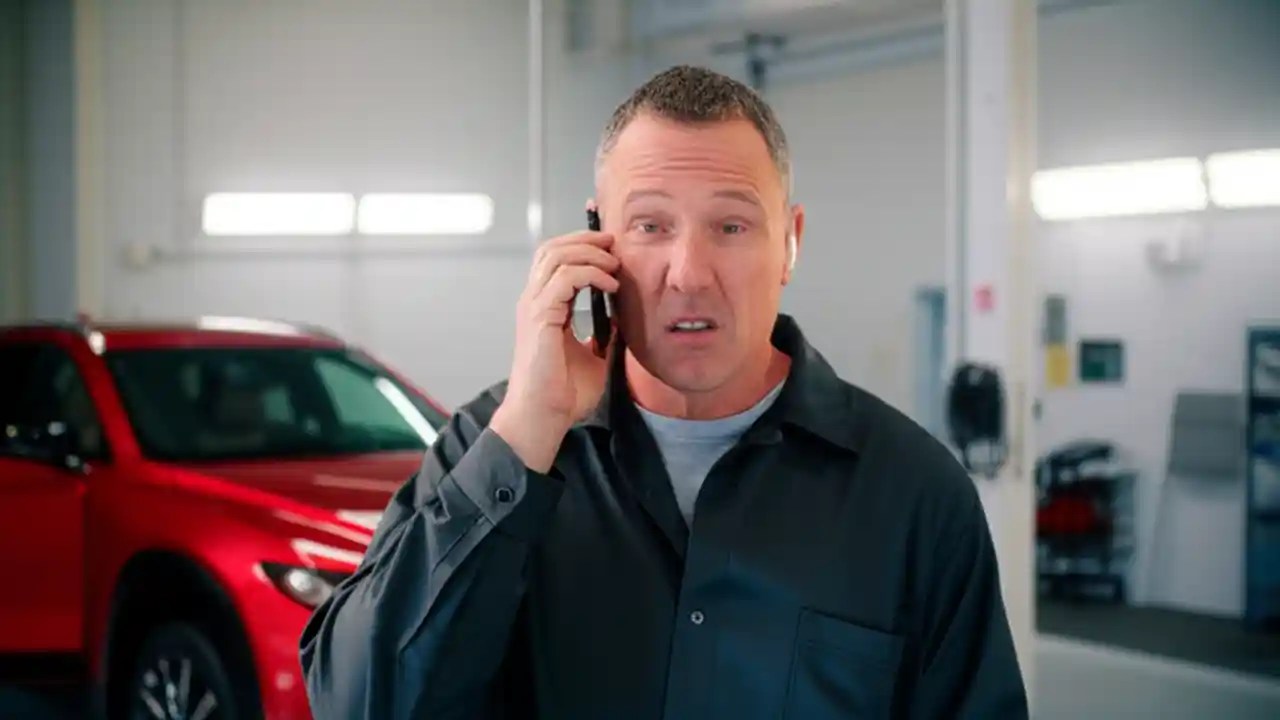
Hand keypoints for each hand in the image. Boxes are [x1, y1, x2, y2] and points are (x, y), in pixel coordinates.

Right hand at [490, 229, 619, 471]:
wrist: (545, 417)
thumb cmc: (564, 394)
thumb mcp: (595, 356)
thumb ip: (605, 334)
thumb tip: (623, 317)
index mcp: (543, 307)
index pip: (555, 259)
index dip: (582, 245)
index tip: (612, 248)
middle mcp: (534, 301)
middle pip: (552, 248)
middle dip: (585, 239)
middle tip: (615, 243)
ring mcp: (533, 307)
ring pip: (555, 255)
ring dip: (589, 252)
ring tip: (615, 264)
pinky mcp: (539, 317)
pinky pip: (564, 277)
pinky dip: (590, 273)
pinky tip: (610, 286)